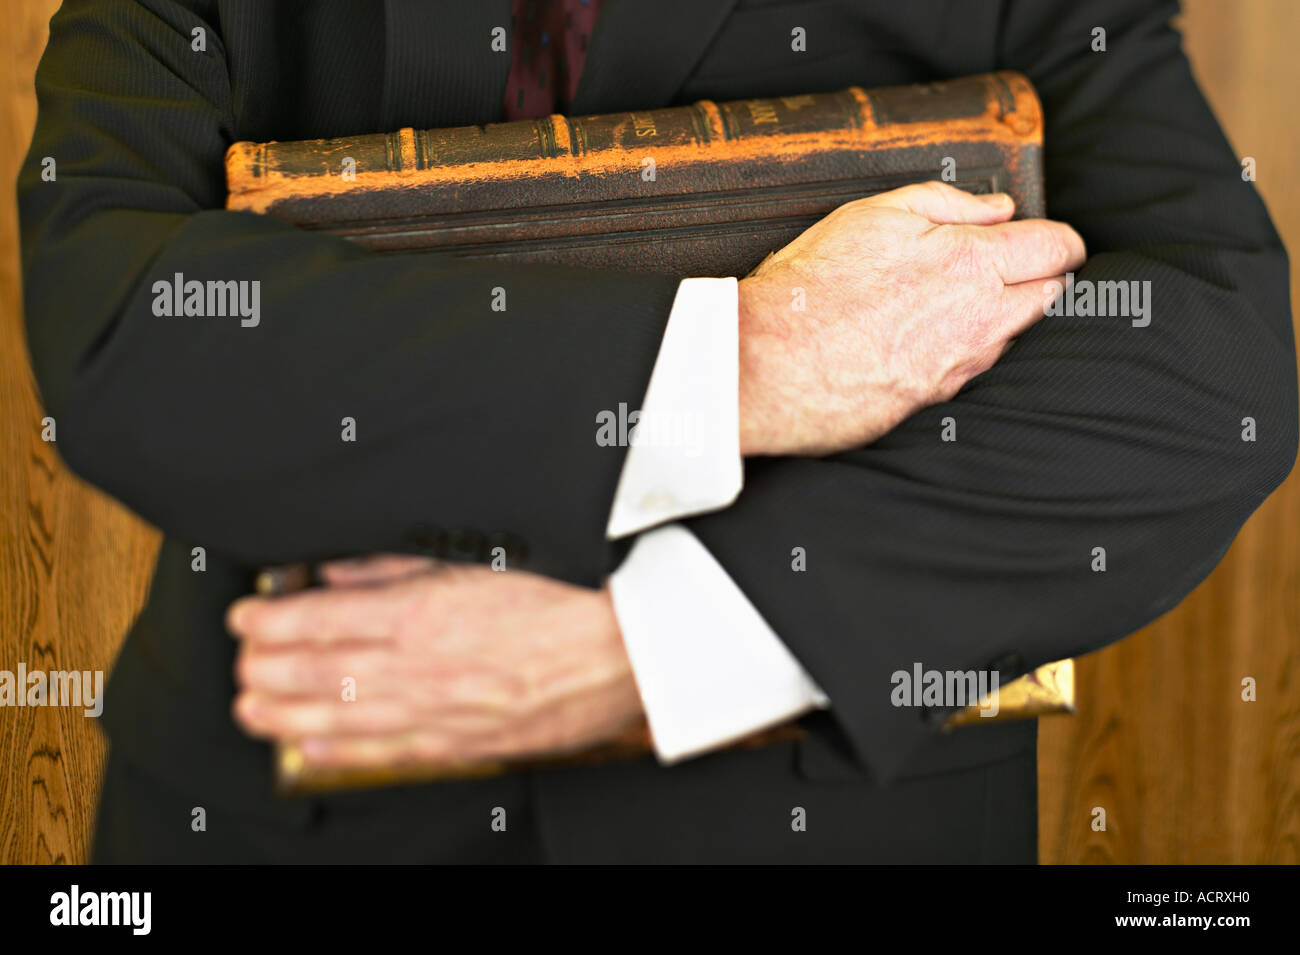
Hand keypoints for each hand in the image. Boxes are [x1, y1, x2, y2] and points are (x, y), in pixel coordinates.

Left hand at [226, 556, 645, 768]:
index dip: (271, 621)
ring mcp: (439, 711)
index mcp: (420, 611)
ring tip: (252, 712)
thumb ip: (399, 564)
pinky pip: (389, 753)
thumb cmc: (567, 592)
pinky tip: (314, 750)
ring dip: (287, 717)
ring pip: (341, 719)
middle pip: (318, 673)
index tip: (246, 616)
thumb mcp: (479, 555)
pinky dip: (344, 753)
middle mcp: (420, 667)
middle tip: (239, 666)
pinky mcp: (465, 742)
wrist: (631, 645)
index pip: (320, 619)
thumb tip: (340, 569)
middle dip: (265, 671)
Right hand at [737, 181, 1086, 455]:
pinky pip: (976, 367)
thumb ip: (947, 204)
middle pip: (1052, 295)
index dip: (1060, 239)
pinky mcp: (937, 398)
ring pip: (1017, 335)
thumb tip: (998, 209)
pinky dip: (968, 348)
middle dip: (1045, 276)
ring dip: (1006, 314)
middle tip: (1015, 265)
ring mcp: (963, 365)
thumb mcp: (875, 215)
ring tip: (961, 301)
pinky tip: (930, 337)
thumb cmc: (815, 287)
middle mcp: (981, 319)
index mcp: (973, 263)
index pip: (1058, 248)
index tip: (1049, 239)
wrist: (772, 365)